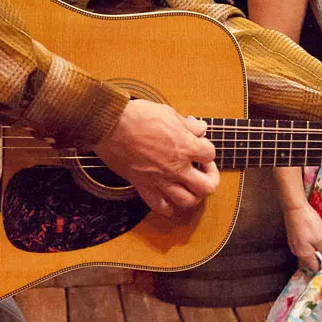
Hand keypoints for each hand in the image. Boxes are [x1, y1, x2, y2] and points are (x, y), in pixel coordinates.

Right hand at [91, 99, 219, 217]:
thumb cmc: (138, 116)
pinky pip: (158, 205)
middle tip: (204, 172)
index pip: (210, 155)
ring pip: (187, 201)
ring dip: (193, 195)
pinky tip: (169, 203)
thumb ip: (187, 125)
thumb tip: (201, 129)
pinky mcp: (143, 185)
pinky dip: (166, 207)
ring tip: (189, 186)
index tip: (201, 147)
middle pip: (207, 187)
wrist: (110, 125)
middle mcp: (176, 167)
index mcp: (185, 147)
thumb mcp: (168, 113)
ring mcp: (160, 179)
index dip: (208, 151)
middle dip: (211, 180)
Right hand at [282, 202, 321, 272]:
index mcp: (304, 254)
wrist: (295, 208)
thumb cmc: (308, 224)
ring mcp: (293, 243)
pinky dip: (309, 243)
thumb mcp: (319, 237)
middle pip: (309, 259)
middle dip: (319, 257)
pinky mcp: (293, 236)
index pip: (314, 266)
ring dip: (314, 249)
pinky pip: (303, 244)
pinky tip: (314, 237)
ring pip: (306, 251)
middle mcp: (297, 251)